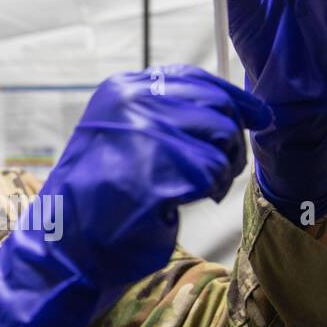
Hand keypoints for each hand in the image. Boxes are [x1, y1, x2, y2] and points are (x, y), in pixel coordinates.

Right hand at [0, 64, 271, 326]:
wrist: (68, 247)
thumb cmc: (100, 199)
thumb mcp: (124, 138)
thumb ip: (167, 117)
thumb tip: (234, 110)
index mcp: (121, 91)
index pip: (195, 79)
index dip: (233, 98)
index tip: (258, 115)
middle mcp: (133, 104)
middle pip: (216, 107)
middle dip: (229, 141)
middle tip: (219, 171)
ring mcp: (145, 135)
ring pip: (222, 139)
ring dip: (220, 170)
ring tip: (195, 190)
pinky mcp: (160, 171)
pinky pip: (213, 172)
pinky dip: (209, 191)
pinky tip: (183, 202)